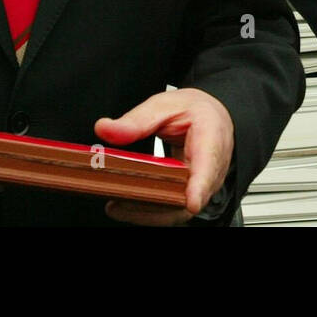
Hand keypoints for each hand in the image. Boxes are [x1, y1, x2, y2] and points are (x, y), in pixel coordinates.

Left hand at [94, 88, 233, 225]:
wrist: (212, 117)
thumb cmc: (194, 110)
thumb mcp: (164, 105)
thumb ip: (135, 120)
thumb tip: (104, 128)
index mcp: (210, 139)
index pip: (208, 166)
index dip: (200, 187)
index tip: (191, 202)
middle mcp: (212, 168)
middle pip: (188, 196)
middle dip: (155, 205)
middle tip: (121, 200)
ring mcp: (204, 186)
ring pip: (179, 209)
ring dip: (148, 212)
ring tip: (116, 206)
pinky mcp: (192, 195)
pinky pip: (173, 208)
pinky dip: (150, 210)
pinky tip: (126, 206)